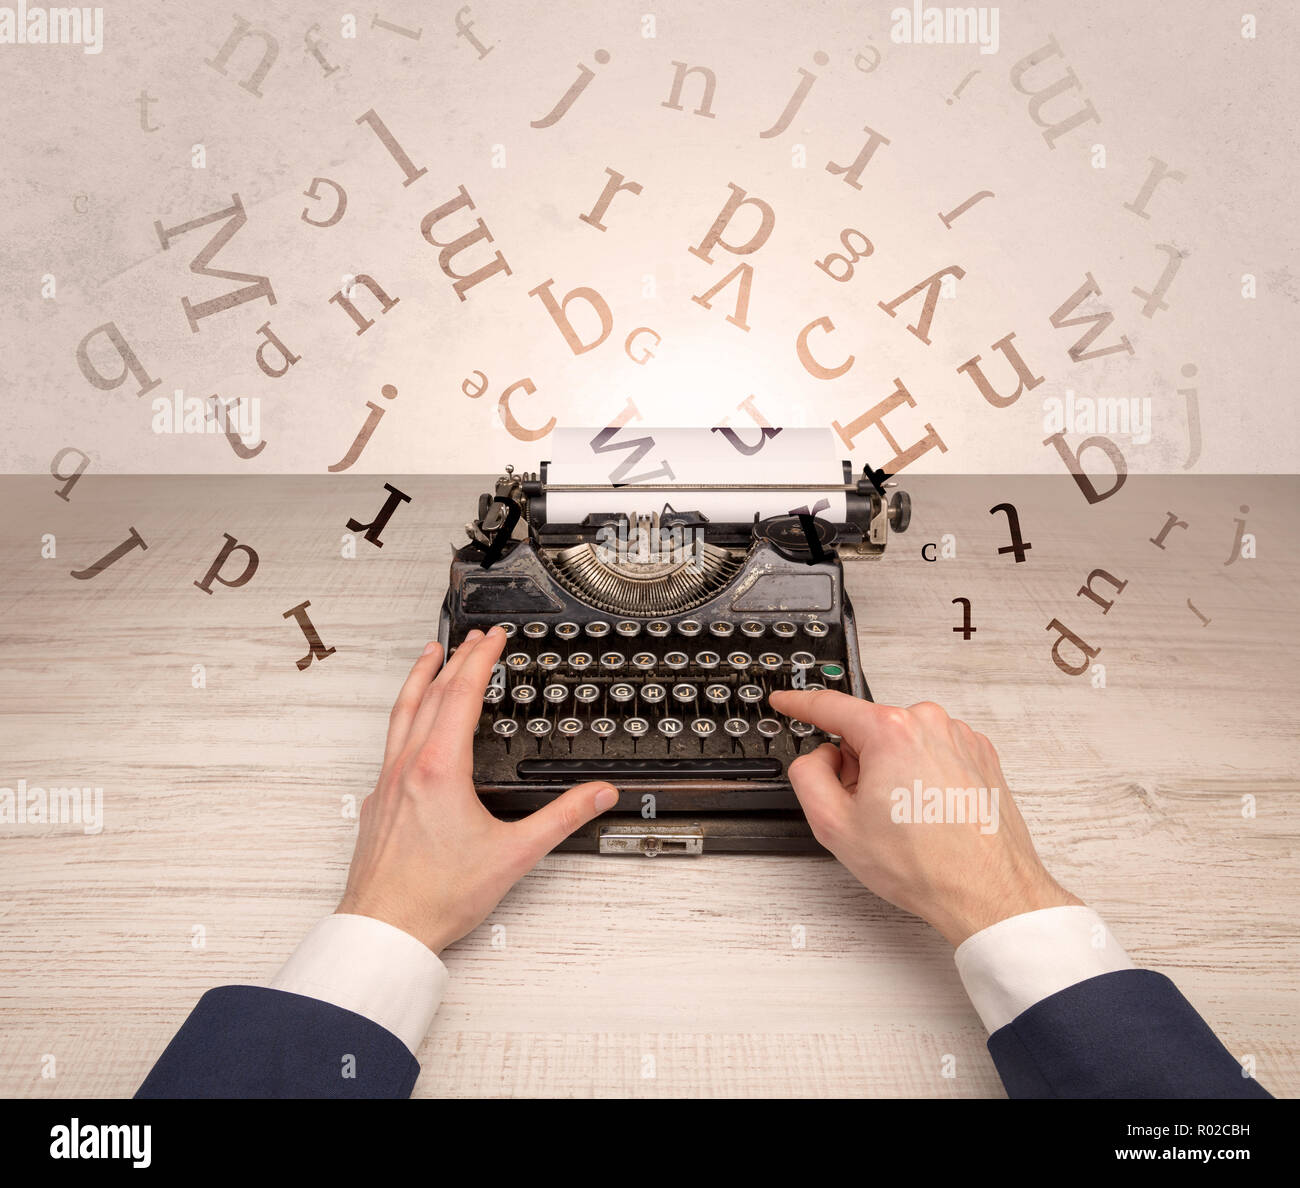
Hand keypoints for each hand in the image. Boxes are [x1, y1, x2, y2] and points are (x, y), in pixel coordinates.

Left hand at [337, 626, 619, 953]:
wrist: (384, 930)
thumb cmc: (435, 897)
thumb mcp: (513, 854)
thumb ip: (561, 818)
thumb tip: (596, 795)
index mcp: (440, 769)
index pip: (462, 695)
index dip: (481, 660)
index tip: (493, 637)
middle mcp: (408, 767)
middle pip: (432, 694)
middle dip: (456, 659)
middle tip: (475, 638)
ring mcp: (388, 782)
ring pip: (403, 714)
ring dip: (421, 678)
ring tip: (431, 656)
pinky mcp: (378, 802)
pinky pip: (391, 742)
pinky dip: (406, 716)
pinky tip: (411, 727)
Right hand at [768, 690, 1079, 945]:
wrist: (987, 892)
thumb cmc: (926, 865)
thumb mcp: (834, 825)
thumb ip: (807, 776)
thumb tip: (819, 758)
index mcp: (892, 731)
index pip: (830, 706)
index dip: (800, 704)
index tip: (787, 701)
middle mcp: (930, 724)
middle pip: (869, 731)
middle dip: (859, 765)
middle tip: (868, 810)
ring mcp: (960, 738)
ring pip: (902, 744)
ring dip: (893, 773)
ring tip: (906, 819)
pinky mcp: (980, 755)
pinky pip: (932, 754)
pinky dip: (922, 778)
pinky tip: (928, 815)